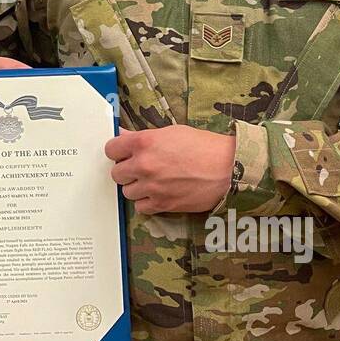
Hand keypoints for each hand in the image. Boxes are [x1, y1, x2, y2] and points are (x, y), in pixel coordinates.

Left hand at [105, 125, 235, 214]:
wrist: (228, 168)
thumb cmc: (203, 146)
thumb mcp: (171, 132)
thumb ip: (143, 136)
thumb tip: (122, 136)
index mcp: (144, 142)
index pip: (111, 149)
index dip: (118, 152)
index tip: (123, 154)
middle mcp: (144, 165)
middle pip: (116, 173)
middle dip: (126, 170)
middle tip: (140, 168)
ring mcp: (152, 187)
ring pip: (127, 192)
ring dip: (136, 187)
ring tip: (152, 181)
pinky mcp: (162, 204)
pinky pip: (140, 207)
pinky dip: (146, 202)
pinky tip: (158, 194)